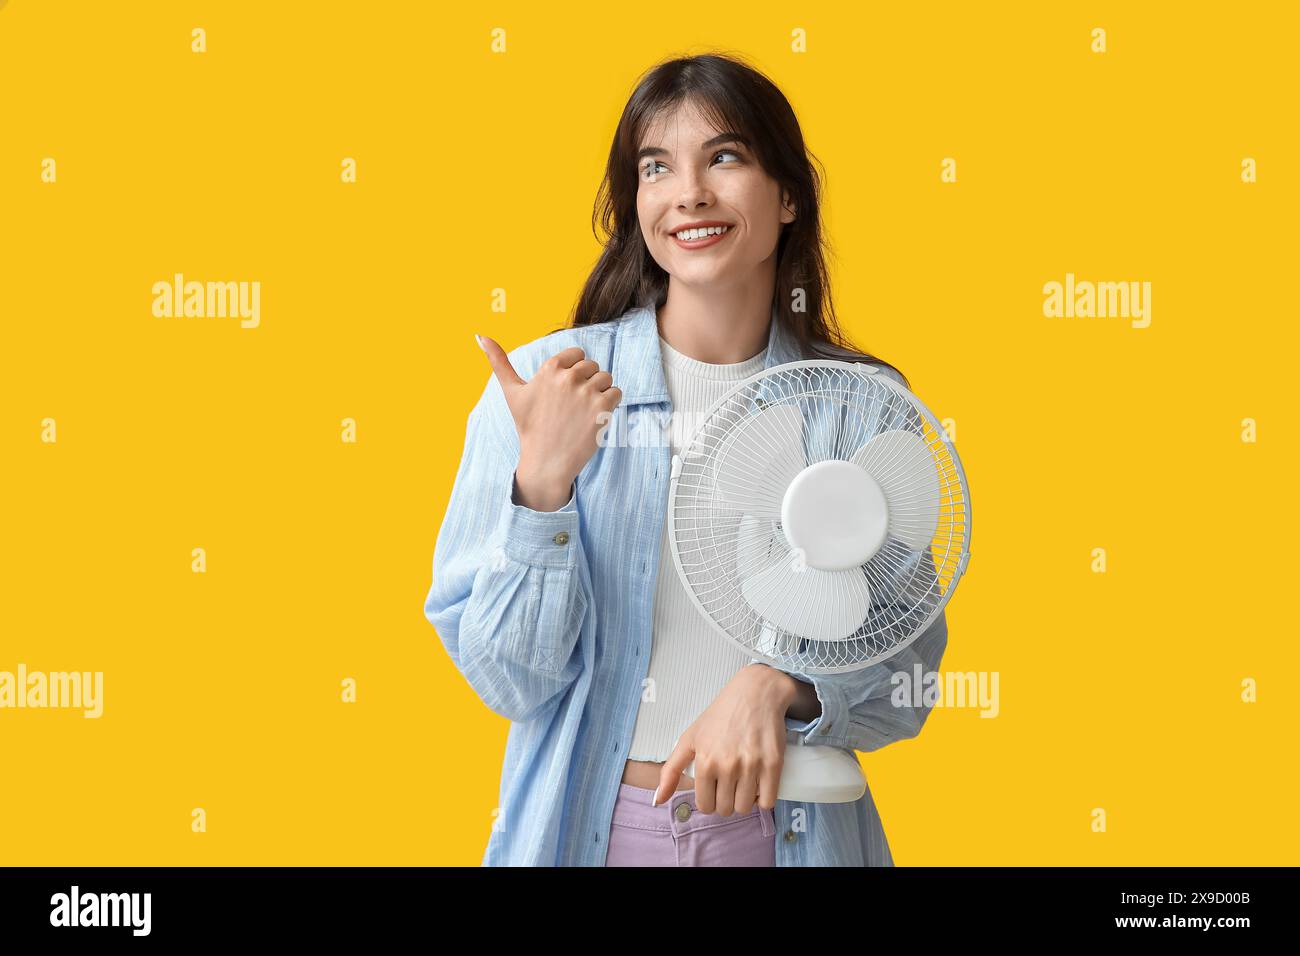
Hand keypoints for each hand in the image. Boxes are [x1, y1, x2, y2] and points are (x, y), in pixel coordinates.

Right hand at [477, 333, 621, 511]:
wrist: (546, 462)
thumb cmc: (529, 426)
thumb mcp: (512, 392)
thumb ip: (498, 362)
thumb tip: (479, 335)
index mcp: (550, 368)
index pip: (578, 354)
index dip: (574, 372)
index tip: (564, 392)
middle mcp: (568, 377)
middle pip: (593, 366)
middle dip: (587, 384)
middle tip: (572, 407)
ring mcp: (586, 393)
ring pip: (606, 378)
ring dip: (600, 393)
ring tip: (583, 412)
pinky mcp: (602, 408)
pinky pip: (617, 392)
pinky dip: (610, 405)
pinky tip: (594, 418)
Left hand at [654, 664, 797, 814]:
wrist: (755, 693)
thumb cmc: (720, 715)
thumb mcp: (690, 738)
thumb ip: (671, 770)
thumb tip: (658, 800)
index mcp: (705, 761)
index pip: (705, 804)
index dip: (709, 801)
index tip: (714, 791)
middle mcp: (727, 765)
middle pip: (726, 808)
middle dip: (726, 802)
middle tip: (729, 787)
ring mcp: (752, 765)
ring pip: (746, 807)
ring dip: (744, 802)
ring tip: (743, 787)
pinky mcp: (773, 764)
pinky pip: (768, 801)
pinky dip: (764, 800)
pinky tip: (759, 789)